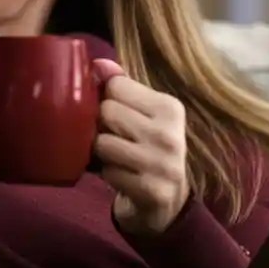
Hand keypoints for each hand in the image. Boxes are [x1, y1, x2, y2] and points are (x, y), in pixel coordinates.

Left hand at [92, 59, 188, 235]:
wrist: (167, 203)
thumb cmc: (148, 149)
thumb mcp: (142, 114)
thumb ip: (121, 86)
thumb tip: (98, 64)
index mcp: (170, 108)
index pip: (115, 86)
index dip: (105, 99)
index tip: (115, 114)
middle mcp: (170, 134)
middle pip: (106, 112)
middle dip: (101, 126)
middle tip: (113, 137)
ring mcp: (162, 164)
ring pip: (102, 143)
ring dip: (101, 153)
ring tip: (116, 157)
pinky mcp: (151, 190)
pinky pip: (107, 172)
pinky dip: (107, 175)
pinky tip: (121, 176)